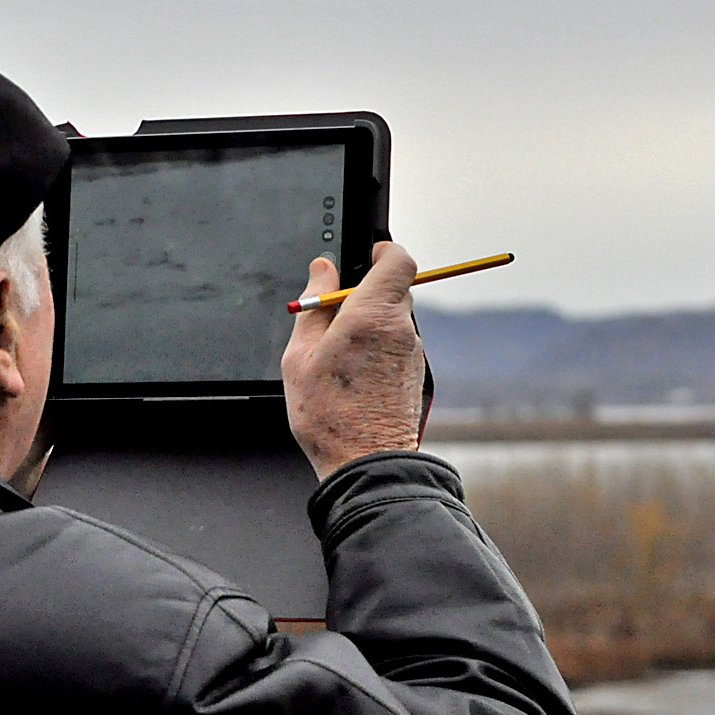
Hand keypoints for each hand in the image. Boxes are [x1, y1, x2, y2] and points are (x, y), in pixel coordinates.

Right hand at [281, 242, 425, 479]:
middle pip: (394, 289)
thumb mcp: (300, 356)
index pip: (398, 259)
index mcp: (372, 315)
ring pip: (394, 319)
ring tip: (340, 356)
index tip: (365, 255)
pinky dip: (378, 348)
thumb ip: (314, 305)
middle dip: (367, 292)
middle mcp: (400, 329)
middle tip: (336, 314)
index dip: (383, 251)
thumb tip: (322, 270)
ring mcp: (412, 352)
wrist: (366, 463)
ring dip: (371, 324)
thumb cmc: (330, 416)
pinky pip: (397, 345)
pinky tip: (354, 375)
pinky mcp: (414, 373)